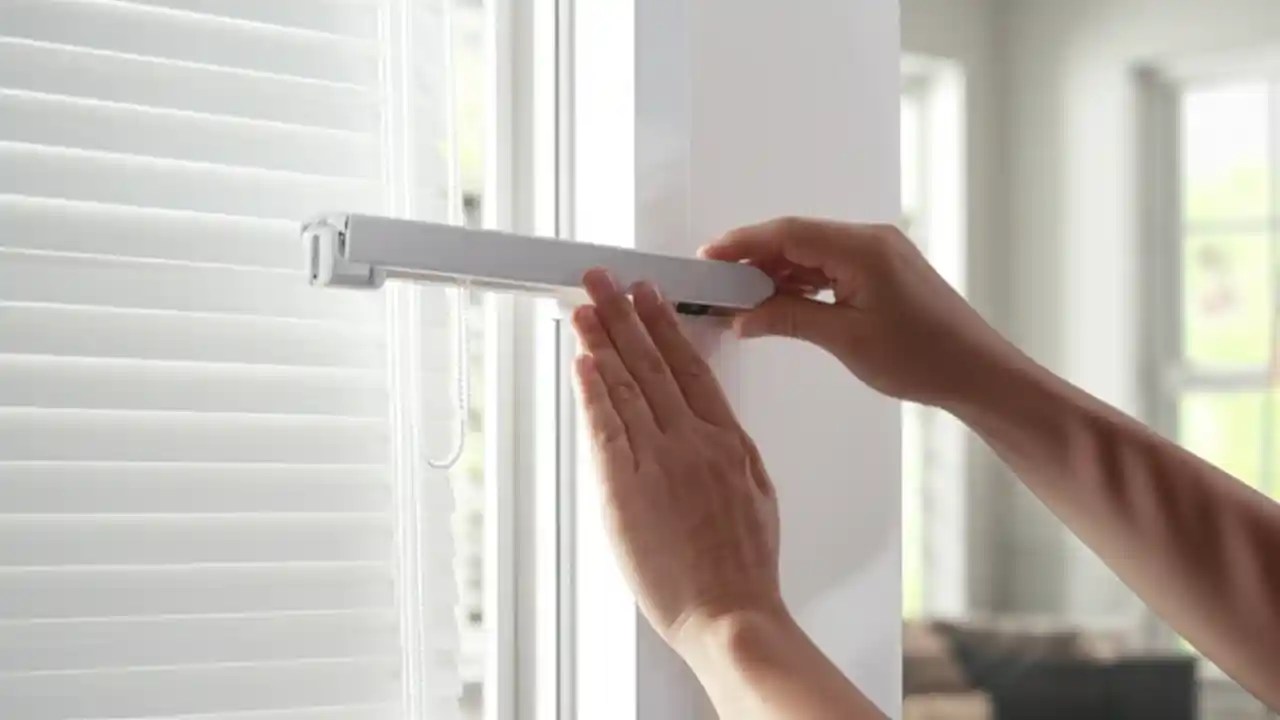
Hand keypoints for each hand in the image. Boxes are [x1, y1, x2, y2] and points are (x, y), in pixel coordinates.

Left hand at [571, 268, 783, 651]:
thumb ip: (731, 450)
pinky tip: (582, 363)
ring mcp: (659, 462)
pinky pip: (605, 427)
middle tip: (604, 280)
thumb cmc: (744, 567)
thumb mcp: (757, 492)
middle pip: (652, 363)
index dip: (665, 325)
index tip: (650, 296)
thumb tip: (714, 426)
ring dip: (601, 341)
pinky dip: (592, 390)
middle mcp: (692, 441)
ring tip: (584, 308)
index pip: (690, 366)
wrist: (731, 612)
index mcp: (727, 440)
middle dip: (624, 314)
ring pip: (625, 387)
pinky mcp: (626, 488)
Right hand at [702, 218, 1027, 407]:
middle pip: (797, 238)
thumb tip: (743, 317)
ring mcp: (880, 253)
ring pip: (812, 252)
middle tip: (716, 281)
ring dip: (776, 271)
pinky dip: (802, 280)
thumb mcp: (846, 339)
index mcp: (863, 248)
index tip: (708, 255)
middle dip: (754, 258)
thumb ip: (788, 319)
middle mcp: (871, 240)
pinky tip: (780, 300)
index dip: (743, 243)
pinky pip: (831, 265)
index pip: (788, 233)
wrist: (979, 372)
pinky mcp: (883, 270)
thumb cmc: (924, 357)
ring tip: (741, 297)